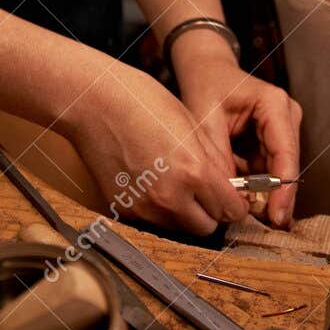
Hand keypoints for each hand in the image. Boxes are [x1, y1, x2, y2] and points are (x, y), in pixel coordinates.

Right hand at [59, 60, 248, 235]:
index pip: (231, 210)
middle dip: (211, 212)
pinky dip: (159, 210)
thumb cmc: (142, 102)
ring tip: (176, 183)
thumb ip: (213, 161)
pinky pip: (153, 221)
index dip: (235, 203)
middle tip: (206, 191)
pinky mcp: (124, 209)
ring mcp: (145, 207)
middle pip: (207, 227)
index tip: (231, 195)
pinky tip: (153, 182)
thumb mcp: (191, 125)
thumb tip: (229, 185)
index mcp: (194, 172)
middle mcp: (170, 198)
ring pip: (180, 228)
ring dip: (185, 214)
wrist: (94, 102)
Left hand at [173, 32, 302, 226]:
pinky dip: (252, 183)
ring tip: (242, 213)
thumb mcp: (204, 120)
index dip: (282, 189)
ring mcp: (284, 128)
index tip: (276, 217)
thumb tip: (230, 197)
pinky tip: (237, 194)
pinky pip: (267, 169)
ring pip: (277, 172)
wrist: (207, 70)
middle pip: (286, 167)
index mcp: (274, 104)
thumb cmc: (206, 86)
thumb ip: (218, 157)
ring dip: (261, 192)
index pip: (285, 153)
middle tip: (260, 227)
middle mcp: (287, 116)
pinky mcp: (275, 139)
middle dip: (272, 197)